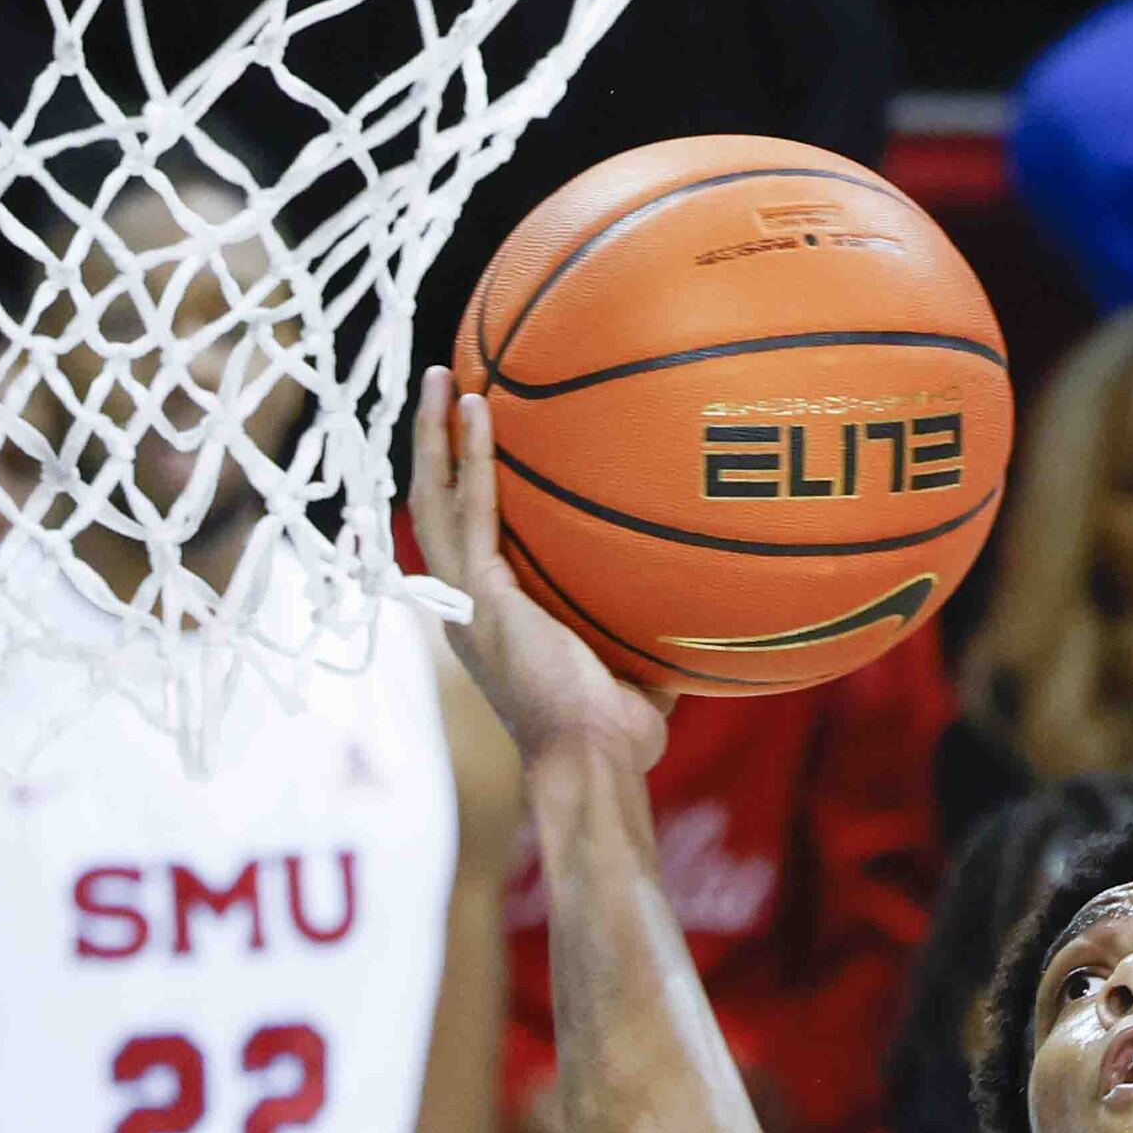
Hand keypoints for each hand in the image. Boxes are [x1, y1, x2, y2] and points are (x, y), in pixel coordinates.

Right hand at [409, 370, 670, 781]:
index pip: (469, 539)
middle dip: (434, 445)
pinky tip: (475, 407)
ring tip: (441, 373)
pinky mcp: (479, 592)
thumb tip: (698, 597)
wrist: (591, 759)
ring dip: (434, 434)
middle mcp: (467, 602)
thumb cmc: (619, 732)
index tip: (475, 441)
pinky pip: (471, 508)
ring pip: (435, 498)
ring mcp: (467, 596)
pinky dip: (468, 456)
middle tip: (442, 384)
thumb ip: (644, 622)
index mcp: (492, 617)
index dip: (464, 489)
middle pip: (437, 506)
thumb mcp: (633, 663)